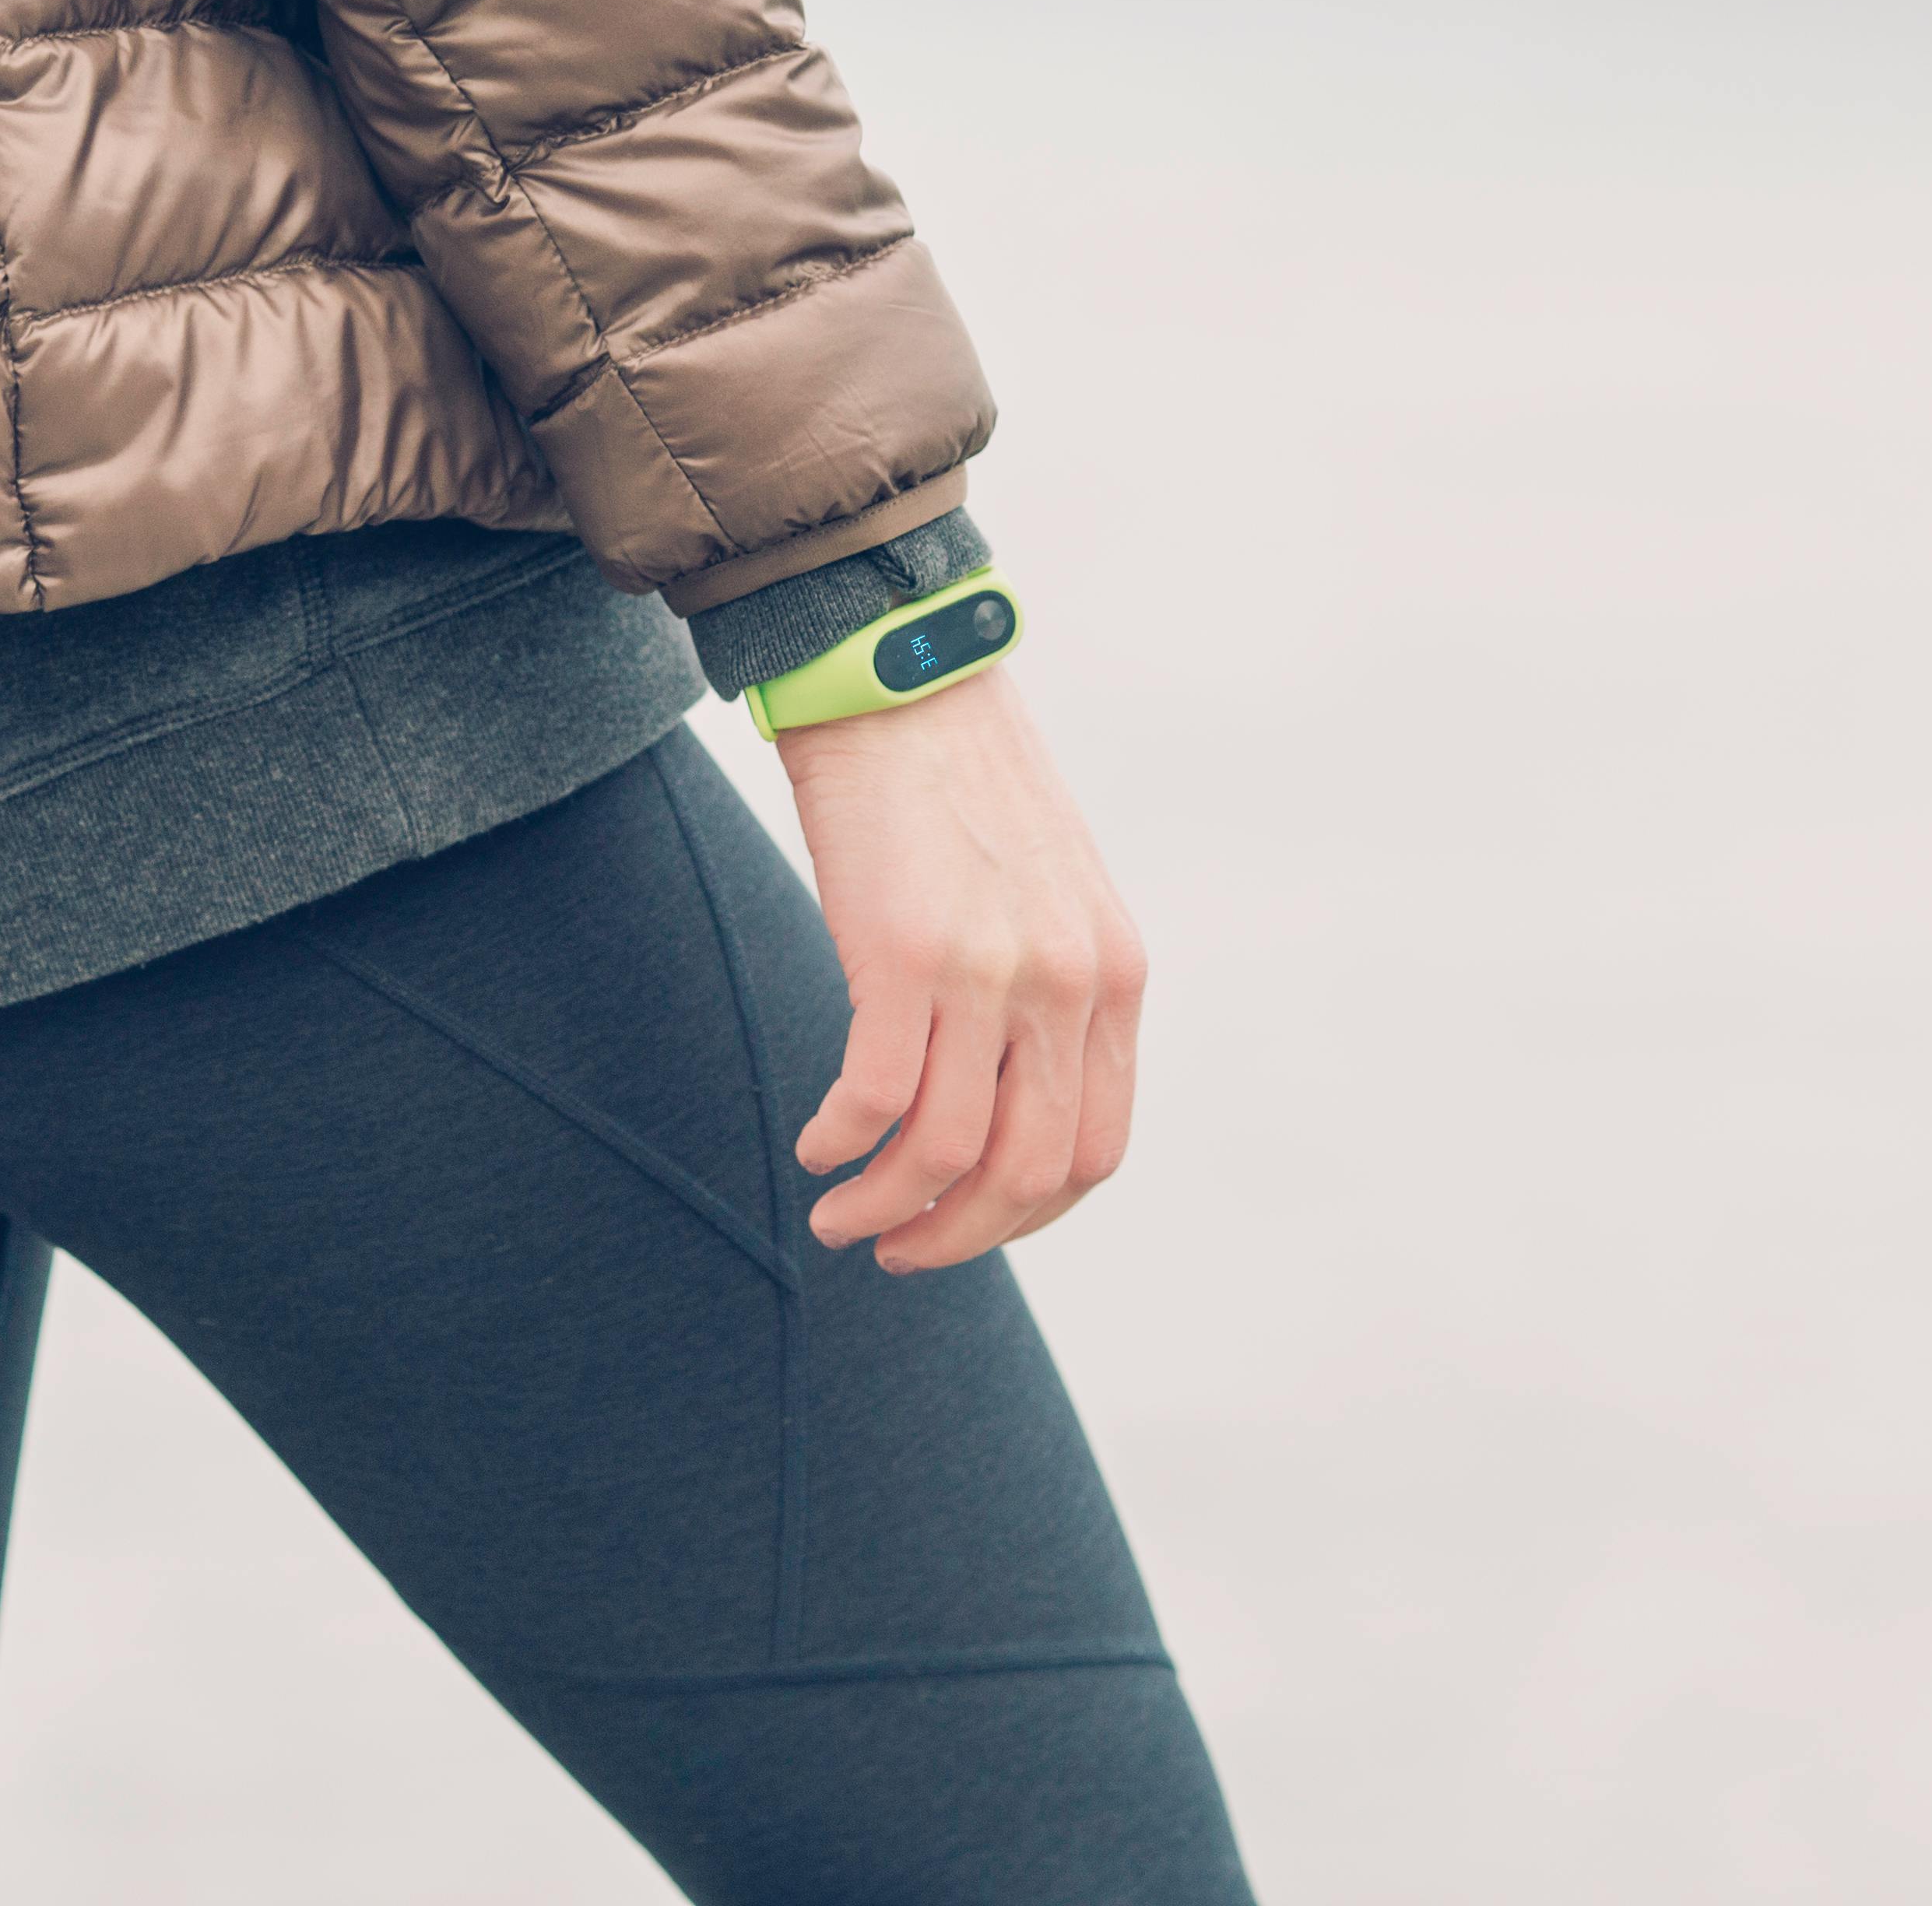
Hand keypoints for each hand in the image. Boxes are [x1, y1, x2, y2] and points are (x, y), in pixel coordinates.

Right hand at [775, 664, 1147, 1273]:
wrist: (900, 681)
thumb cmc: (958, 788)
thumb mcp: (1046, 898)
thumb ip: (1047, 994)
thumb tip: (1000, 1102)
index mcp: (1115, 976)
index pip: (1095, 1150)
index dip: (1027, 1215)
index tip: (964, 1226)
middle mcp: (1070, 983)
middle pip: (1029, 1174)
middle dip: (956, 1237)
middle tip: (894, 1250)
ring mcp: (992, 970)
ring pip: (946, 1155)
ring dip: (885, 1208)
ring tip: (839, 1212)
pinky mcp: (904, 953)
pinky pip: (875, 1101)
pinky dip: (840, 1144)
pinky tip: (815, 1143)